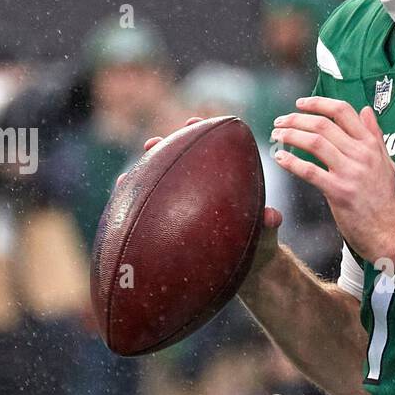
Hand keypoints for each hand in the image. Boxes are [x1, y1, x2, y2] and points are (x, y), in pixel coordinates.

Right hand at [123, 117, 284, 281]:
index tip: (193, 121)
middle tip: (153, 142)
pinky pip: (152, 218)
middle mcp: (200, 192)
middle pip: (179, 163)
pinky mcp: (173, 228)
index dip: (200, 133)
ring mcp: (184, 209)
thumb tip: (272, 216)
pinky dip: (136, 210)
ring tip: (127, 177)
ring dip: (143, 180)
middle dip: (164, 150)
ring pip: (160, 188)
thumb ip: (269, 222)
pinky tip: (123, 206)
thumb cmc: (260, 246)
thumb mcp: (266, 232)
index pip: (210, 151)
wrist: (251, 273)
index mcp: (223, 184)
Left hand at [271, 95, 394, 265]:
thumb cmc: (386, 200)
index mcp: (370, 144)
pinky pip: (310, 171)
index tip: (301, 104)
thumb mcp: (386, 162)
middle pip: (323, 124)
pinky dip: (292, 162)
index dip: (318, 103)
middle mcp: (360, 154)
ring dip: (291, 135)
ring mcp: (350, 172)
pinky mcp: (339, 191)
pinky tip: (280, 158)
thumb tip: (366, 110)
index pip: (342, 111)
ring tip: (277, 135)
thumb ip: (375, 135)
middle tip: (281, 121)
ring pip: (315, 142)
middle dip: (296, 119)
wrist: (390, 231)